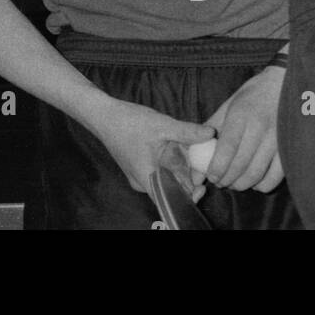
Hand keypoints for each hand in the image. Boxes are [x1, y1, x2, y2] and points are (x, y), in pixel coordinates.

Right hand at [88, 97, 214, 196]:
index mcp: (147, 179)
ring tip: (193, 151)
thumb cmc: (128, 122)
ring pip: (167, 177)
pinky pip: (159, 168)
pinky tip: (178, 146)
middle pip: (172, 188)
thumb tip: (212, 133)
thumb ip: (187, 132)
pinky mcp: (139, 165)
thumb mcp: (162, 125)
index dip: (190, 197)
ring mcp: (140, 174)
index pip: (172, 200)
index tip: (203, 184)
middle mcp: (143, 182)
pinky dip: (170, 160)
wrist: (102, 114)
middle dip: (189, 176)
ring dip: (180, 166)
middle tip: (203, 162)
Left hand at [201, 66, 283, 190]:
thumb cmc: (252, 96)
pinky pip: (275, 176)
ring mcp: (277, 139)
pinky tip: (253, 182)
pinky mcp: (289, 149)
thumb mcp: (228, 105)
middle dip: (227, 179)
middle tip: (219, 183)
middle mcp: (260, 127)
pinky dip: (262, 185)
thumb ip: (211, 128)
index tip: (210, 177)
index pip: (228, 147)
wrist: (284, 86)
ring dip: (242, 184)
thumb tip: (194, 153)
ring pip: (257, 173)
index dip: (217, 166)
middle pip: (241, 163)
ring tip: (233, 184)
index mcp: (241, 114)